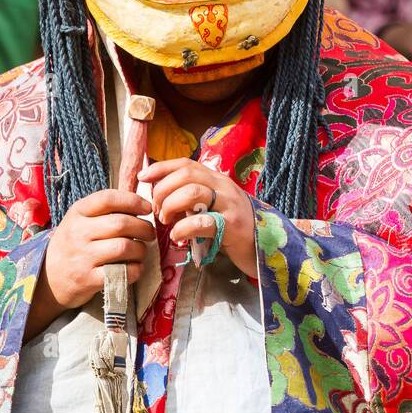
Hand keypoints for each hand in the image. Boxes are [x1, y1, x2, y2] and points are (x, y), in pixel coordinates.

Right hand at [38, 190, 154, 313]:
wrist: (46, 279)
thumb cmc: (73, 244)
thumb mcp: (80, 220)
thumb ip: (105, 210)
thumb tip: (143, 204)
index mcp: (77, 213)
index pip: (108, 198)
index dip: (133, 201)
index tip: (147, 208)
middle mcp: (77, 233)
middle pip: (121, 224)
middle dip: (144, 228)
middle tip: (149, 233)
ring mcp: (82, 257)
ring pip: (124, 247)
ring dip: (141, 249)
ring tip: (141, 251)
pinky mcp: (87, 280)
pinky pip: (121, 272)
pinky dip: (136, 269)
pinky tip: (135, 267)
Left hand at [139, 158, 256, 278]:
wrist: (268, 248)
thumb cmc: (236, 230)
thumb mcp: (216, 208)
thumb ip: (195, 200)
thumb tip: (164, 197)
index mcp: (218, 181)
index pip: (186, 164)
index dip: (161, 168)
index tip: (143, 178)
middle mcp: (224, 188)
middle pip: (186, 175)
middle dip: (163, 191)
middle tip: (158, 211)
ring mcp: (230, 206)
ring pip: (192, 192)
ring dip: (170, 207)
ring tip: (167, 222)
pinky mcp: (232, 227)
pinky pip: (201, 222)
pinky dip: (182, 229)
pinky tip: (178, 237)